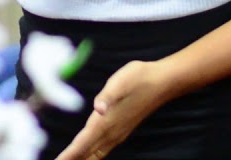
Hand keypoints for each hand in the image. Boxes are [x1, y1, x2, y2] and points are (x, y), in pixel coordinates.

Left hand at [55, 61, 171, 159]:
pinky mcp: (120, 131)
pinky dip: (90, 156)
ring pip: (95, 155)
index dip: (68, 155)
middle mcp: (110, 132)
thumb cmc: (138, 78)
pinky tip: (86, 155)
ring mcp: (116, 134)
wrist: (161, 83)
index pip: (82, 144)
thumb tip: (98, 108)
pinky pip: (101, 151)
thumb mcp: (120, 82)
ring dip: (81, 159)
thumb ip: (107, 96)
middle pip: (86, 154)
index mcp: (105, 122)